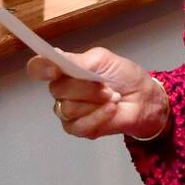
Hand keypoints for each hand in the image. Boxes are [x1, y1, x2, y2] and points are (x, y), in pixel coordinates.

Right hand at [25, 47, 168, 140]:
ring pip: (67, 108)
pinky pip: (78, 125)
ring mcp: (67, 110)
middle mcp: (62, 89)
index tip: (55, 70)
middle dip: (84, 87)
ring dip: (95, 101)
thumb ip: (78, 60)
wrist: (144, 100)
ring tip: (113, 97)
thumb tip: (54, 55)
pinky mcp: (77, 128)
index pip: (39, 68)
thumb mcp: (103, 60)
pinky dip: (98, 116)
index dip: (42, 68)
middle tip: (106, 86)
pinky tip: (111, 109)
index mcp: (65, 69)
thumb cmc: (125, 77)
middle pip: (56, 89)